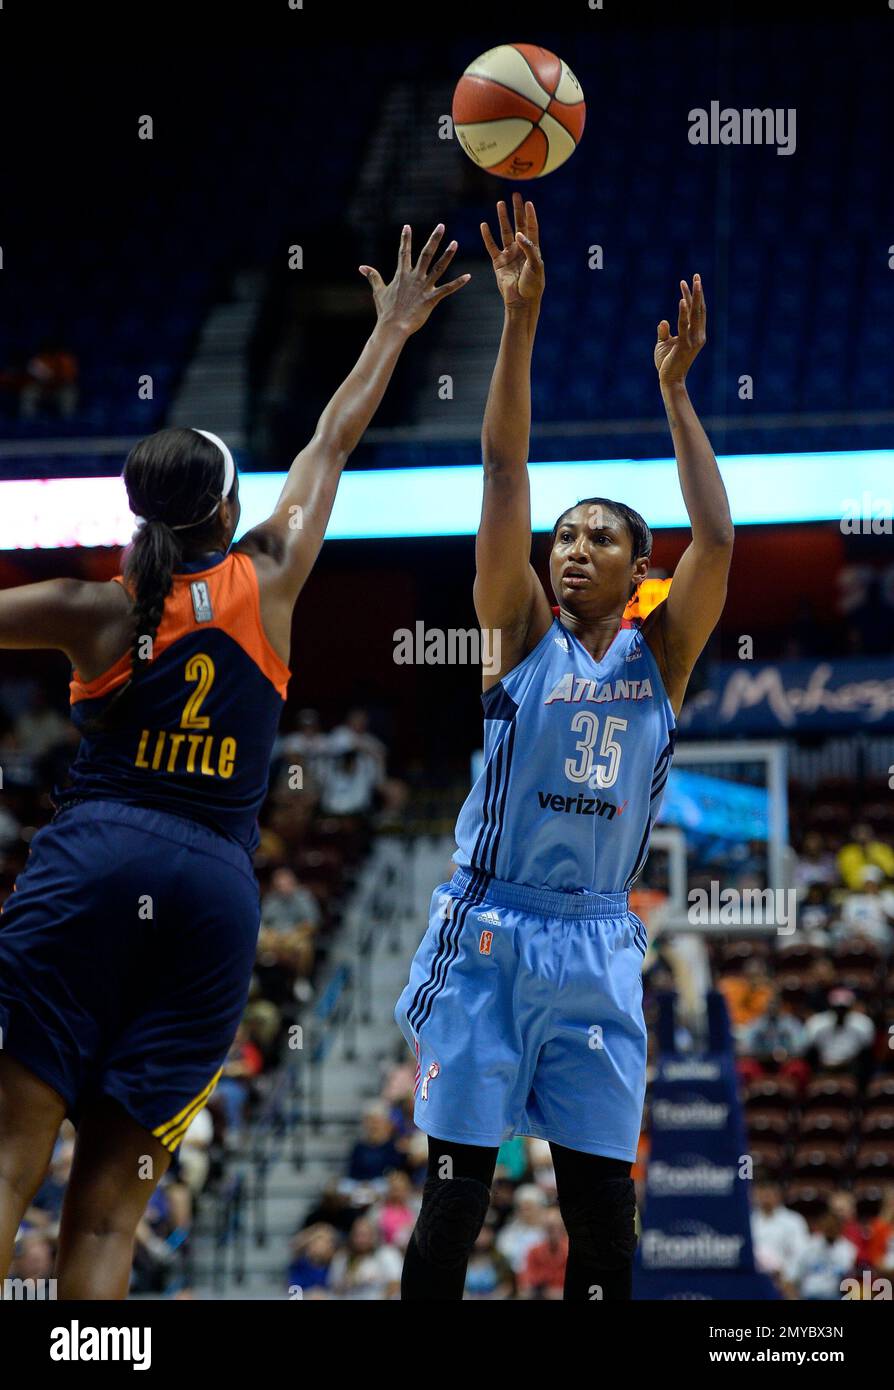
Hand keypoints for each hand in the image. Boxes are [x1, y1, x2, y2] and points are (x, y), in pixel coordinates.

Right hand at [359, 224, 469, 334]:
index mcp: (402, 274)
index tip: (407, 226)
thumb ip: (373, 276)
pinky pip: (447, 289)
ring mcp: (423, 287)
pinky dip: (458, 283)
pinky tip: (468, 276)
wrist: (393, 327)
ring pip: (438, 267)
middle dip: (433, 239)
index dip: (405, 239)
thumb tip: (361, 267)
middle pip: (425, 254)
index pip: (404, 252)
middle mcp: (414, 277)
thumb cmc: (386, 311)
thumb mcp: (378, 291)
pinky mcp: (431, 299)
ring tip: (456, 243)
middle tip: (441, 226)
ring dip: (448, 255)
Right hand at [481, 192, 544, 309]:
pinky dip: (487, 236)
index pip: (532, 227)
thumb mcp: (535, 265)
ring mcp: (509, 255)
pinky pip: (491, 246)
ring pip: (504, 232)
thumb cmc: (533, 285)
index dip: (530, 215)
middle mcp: (521, 249)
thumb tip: (518, 233)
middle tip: (515, 195)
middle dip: (516, 211)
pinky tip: (484, 225)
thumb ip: (528, 248)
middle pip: (518, 225)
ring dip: (502, 218)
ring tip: (500, 204)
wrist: (521, 301)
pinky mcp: (498, 263)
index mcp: (533, 249)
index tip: (528, 202)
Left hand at [655, 275, 706, 385]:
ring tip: (692, 282)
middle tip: (696, 275)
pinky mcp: (684, 344)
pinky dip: (683, 312)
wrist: (670, 379)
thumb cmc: (667, 362)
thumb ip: (664, 332)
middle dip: (698, 291)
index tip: (690, 281)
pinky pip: (684, 325)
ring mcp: (693, 339)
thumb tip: (663, 320)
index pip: (697, 311)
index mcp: (696, 334)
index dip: (694, 296)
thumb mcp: (664, 344)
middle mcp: (698, 335)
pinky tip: (682, 300)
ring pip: (695, 314)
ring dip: (693, 297)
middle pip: (699, 309)